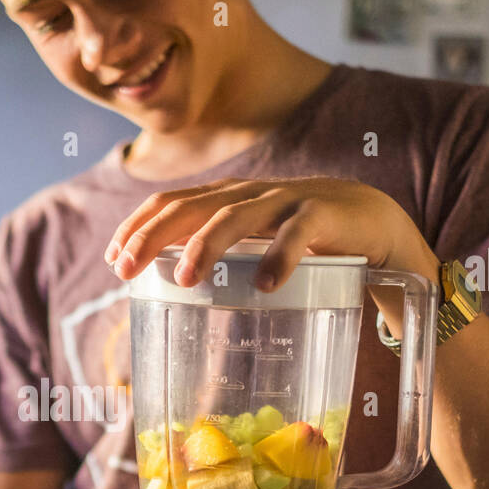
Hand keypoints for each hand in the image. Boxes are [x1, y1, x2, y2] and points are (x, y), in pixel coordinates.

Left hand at [104, 176, 438, 330]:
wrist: (374, 221)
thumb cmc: (302, 240)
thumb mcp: (252, 245)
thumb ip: (219, 259)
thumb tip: (168, 293)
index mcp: (229, 201)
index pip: (172, 203)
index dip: (138, 226)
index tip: (114, 260)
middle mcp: (250, 195)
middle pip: (191, 207)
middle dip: (152, 236)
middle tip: (126, 268)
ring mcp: (286, 201)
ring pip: (236, 216)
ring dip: (205, 246)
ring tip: (184, 278)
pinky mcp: (323, 215)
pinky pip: (297, 234)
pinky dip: (280, 258)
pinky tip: (266, 286)